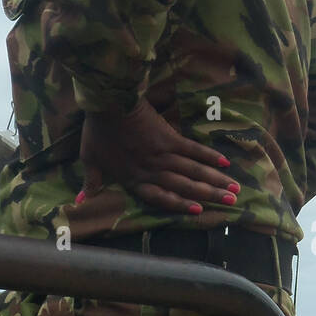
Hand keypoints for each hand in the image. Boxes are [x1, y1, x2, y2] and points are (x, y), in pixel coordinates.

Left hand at [76, 100, 239, 214]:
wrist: (108, 105)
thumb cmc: (97, 132)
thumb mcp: (89, 159)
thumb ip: (91, 182)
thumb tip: (81, 201)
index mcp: (133, 179)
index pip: (160, 198)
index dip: (180, 205)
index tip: (200, 211)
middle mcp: (152, 170)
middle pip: (185, 186)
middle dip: (209, 195)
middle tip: (230, 202)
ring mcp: (163, 154)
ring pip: (193, 171)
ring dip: (215, 180)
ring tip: (234, 188)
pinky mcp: (170, 137)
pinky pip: (192, 150)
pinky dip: (209, 156)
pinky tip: (225, 162)